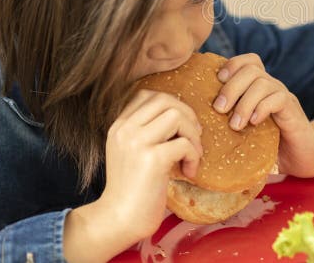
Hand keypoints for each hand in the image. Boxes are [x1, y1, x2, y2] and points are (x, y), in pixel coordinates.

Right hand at [64, 90, 203, 260]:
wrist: (119, 220)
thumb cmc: (134, 188)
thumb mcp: (133, 151)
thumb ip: (147, 131)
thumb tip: (182, 114)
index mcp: (119, 126)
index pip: (147, 95)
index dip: (171, 105)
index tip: (179, 128)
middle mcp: (125, 130)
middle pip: (165, 100)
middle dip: (187, 115)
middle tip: (193, 138)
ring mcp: (137, 142)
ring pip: (177, 115)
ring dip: (193, 134)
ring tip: (192, 155)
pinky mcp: (152, 159)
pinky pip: (184, 143)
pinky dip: (194, 156)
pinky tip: (189, 172)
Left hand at [211, 53, 313, 176]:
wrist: (304, 157)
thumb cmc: (270, 145)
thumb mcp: (246, 128)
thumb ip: (230, 119)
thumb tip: (198, 120)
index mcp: (260, 87)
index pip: (249, 61)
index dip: (232, 64)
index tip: (216, 82)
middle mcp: (273, 87)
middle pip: (251, 69)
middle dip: (231, 87)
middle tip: (219, 110)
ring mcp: (284, 97)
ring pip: (262, 83)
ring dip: (244, 103)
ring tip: (235, 125)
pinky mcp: (293, 111)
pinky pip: (278, 98)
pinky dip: (262, 108)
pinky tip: (254, 123)